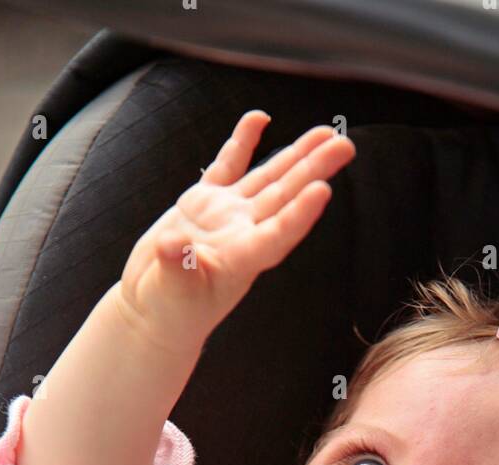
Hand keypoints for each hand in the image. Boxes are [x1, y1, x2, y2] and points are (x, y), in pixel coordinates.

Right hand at [115, 110, 354, 353]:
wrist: (154, 311)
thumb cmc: (167, 313)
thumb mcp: (172, 296)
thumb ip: (178, 270)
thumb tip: (174, 247)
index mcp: (240, 259)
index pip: (277, 234)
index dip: (300, 213)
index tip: (323, 189)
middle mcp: (241, 233)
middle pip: (285, 197)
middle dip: (314, 170)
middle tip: (345, 145)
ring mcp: (226, 216)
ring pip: (268, 178)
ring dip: (296, 155)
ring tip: (326, 132)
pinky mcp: (203, 204)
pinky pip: (229, 166)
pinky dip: (243, 142)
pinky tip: (260, 118)